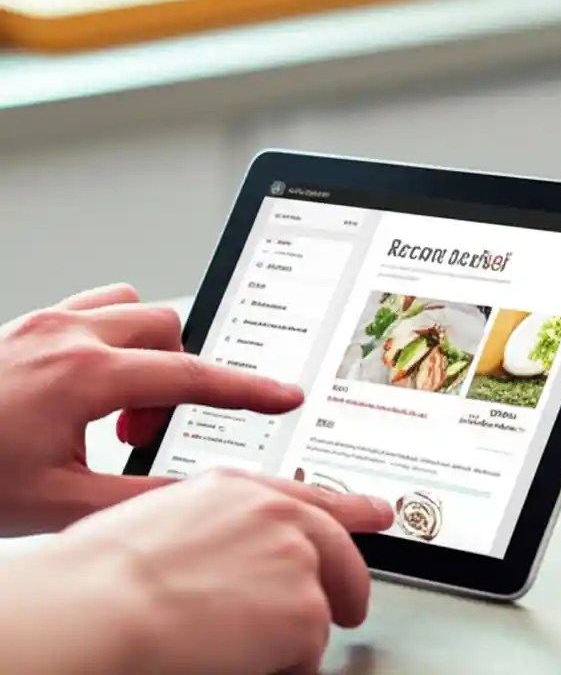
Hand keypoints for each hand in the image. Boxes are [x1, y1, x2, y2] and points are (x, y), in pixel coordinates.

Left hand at [0, 284, 303, 534]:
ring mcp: (43, 322)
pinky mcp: (26, 323)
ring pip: (135, 311)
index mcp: (83, 376)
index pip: (192, 378)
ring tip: (116, 409)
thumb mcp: (60, 504)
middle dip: (179, 378)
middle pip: (171, 330)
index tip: (283, 395)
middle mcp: (67, 335)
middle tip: (143, 432)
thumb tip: (205, 494)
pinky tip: (89, 385)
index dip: (248, 390)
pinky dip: (112, 339)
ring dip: (146, 353)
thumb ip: (144, 496)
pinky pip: (95, 307)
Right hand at [0, 470, 392, 674]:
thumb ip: (212, 530)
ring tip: (234, 648)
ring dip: (288, 636)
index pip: (305, 500)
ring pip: (316, 611)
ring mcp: (298, 561)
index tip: (376, 513)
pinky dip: (281, 668)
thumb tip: (225, 557)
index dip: (348, 510)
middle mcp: (275, 515)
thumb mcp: (157, 522)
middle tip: (353, 611)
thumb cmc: (96, 579)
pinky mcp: (308, 611)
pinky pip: (307, 656)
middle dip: (348, 585)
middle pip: (336, 551)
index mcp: (233, 489)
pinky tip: (239, 663)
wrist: (98, 610)